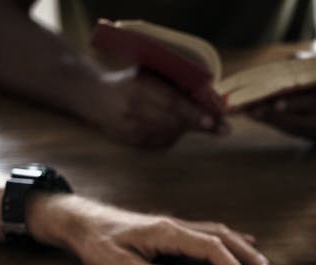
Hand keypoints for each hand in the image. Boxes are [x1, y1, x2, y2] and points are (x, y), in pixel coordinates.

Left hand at [27, 194, 274, 264]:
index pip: (209, 246)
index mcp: (167, 232)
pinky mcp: (172, 235)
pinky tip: (241, 245)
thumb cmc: (97, 243)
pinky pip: (207, 236)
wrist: (81, 222)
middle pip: (223, 237)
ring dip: (242, 250)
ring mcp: (176, 229)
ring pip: (219, 235)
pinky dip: (228, 243)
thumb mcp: (117, 264)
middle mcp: (176, 227)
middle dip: (247, 256)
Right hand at [79, 68, 228, 146]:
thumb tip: (204, 89)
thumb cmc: (126, 80)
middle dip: (201, 125)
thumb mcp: (146, 71)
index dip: (193, 112)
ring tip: (205, 124)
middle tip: (223, 128)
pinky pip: (161, 142)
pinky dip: (174, 135)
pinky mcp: (132, 142)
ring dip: (189, 130)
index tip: (213, 119)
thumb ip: (170, 80)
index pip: (171, 102)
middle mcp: (134, 110)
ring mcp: (132, 129)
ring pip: (170, 134)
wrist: (92, 96)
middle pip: (174, 121)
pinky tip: (176, 128)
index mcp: (138, 88)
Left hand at [248, 59, 315, 141]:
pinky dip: (282, 126)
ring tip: (252, 113)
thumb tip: (275, 70)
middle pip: (308, 122)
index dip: (299, 104)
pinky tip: (265, 118)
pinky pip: (302, 134)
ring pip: (302, 131)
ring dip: (276, 123)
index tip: (276, 103)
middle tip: (253, 110)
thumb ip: (306, 64)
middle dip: (279, 117)